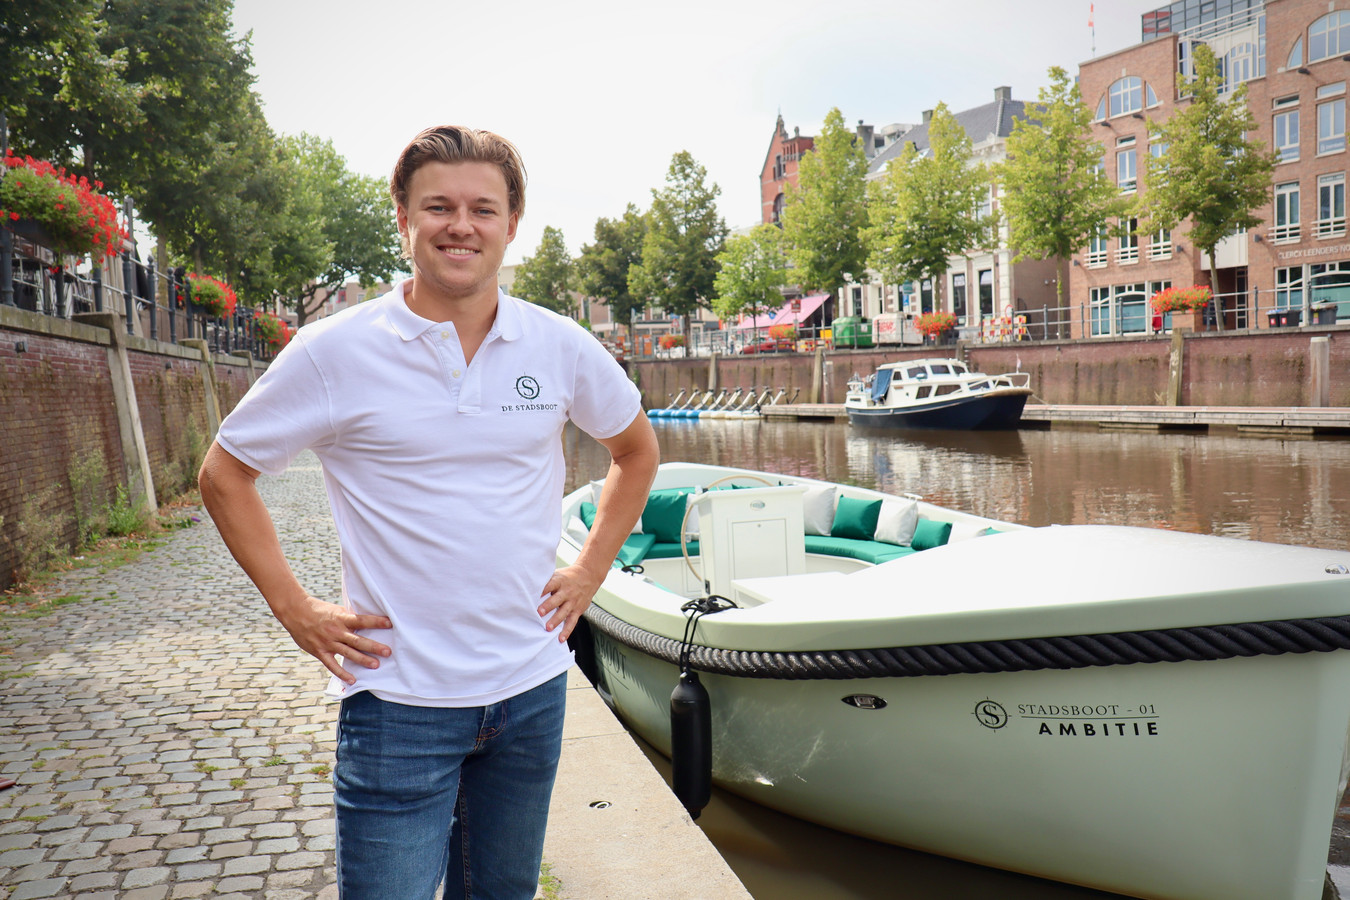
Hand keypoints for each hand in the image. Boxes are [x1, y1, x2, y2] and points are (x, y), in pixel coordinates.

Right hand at [273, 594, 392, 684]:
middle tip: (388, 651)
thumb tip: (365, 621)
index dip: (376, 621)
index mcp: (341, 618)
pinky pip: (332, 665)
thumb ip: (349, 617)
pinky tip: (352, 680)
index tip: (390, 623)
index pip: (362, 620)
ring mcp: (328, 642)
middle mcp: (336, 631)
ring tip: (376, 665)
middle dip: (373, 646)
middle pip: (358, 640)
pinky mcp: (320, 651)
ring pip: (348, 653)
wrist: (295, 612)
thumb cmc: (318, 609)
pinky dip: (342, 673)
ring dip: (362, 660)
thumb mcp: (336, 609)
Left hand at [538, 565, 603, 641]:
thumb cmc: (567, 576)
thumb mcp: (557, 574)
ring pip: (564, 612)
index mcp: (559, 581)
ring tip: (548, 628)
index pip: (549, 585)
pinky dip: (567, 631)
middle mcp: (566, 591)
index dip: (541, 591)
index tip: (532, 596)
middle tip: (539, 613)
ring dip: (556, 620)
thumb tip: (527, 586)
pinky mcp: (578, 610)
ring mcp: (573, 601)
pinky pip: (572, 621)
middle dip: (548, 606)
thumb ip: (546, 581)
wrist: (588, 575)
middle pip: (557, 599)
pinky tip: (561, 639)